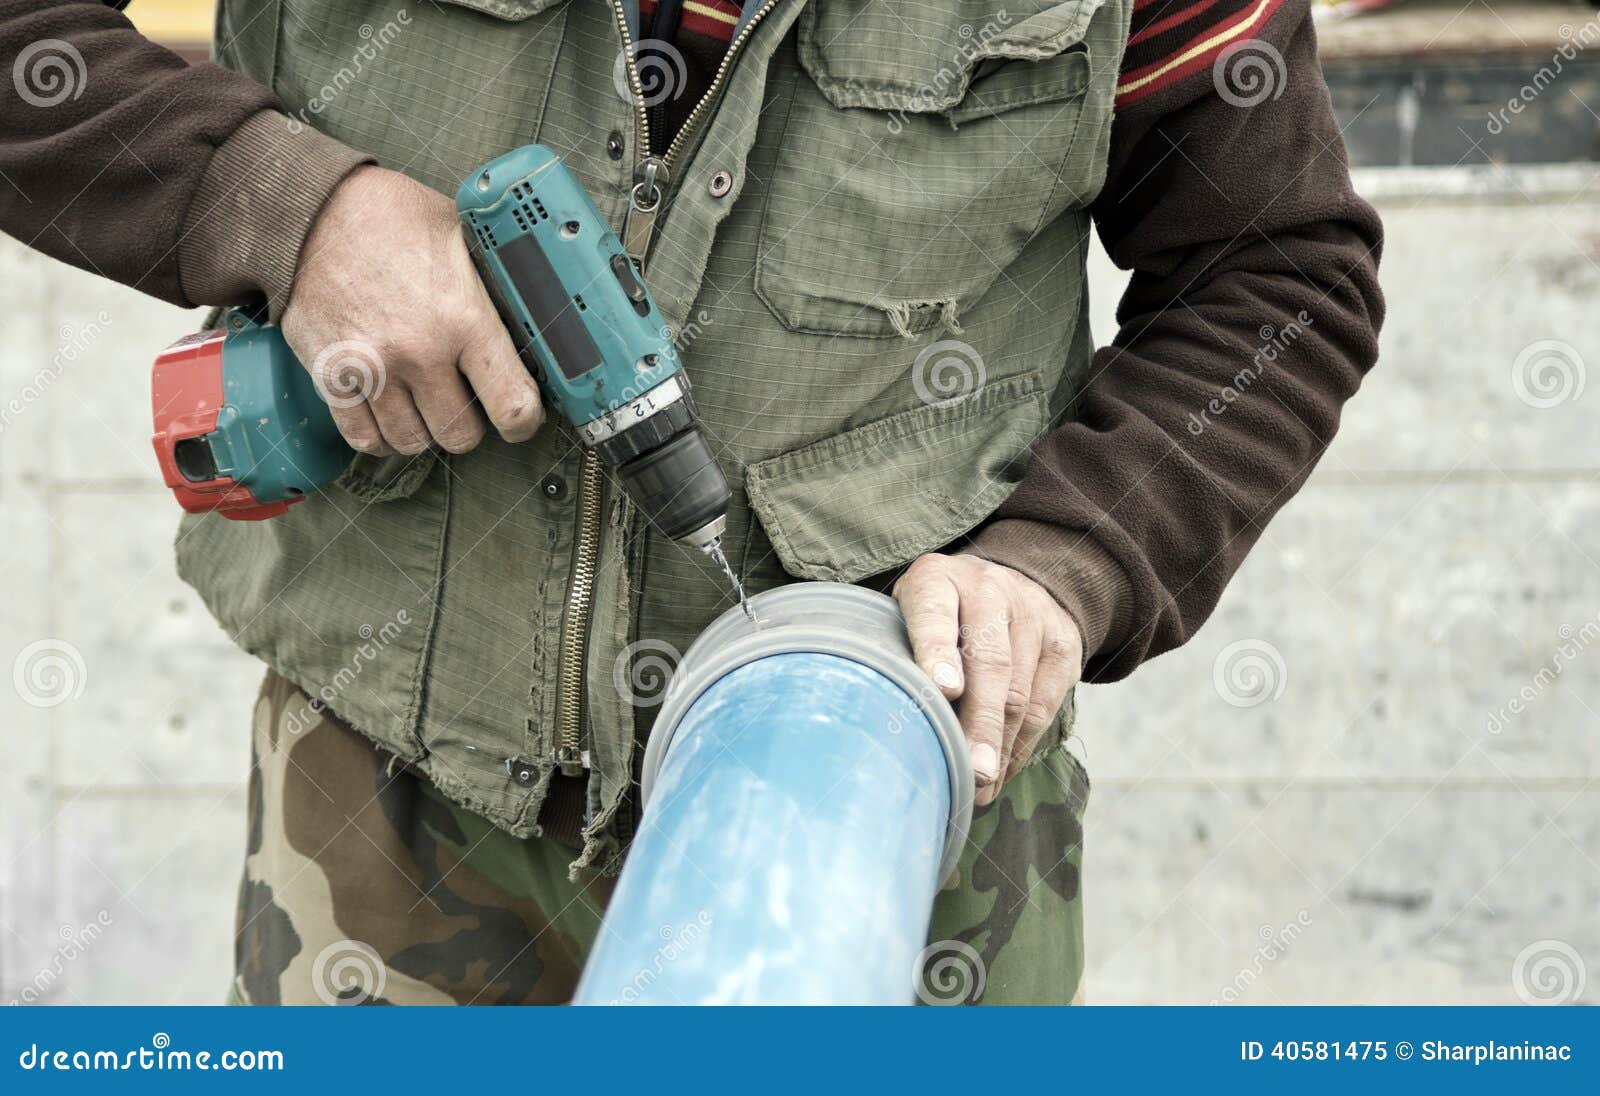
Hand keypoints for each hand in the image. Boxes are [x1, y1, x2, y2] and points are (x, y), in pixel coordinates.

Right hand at [281, 166, 542, 455]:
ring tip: (425, 403)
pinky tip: (390, 414)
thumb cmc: (394, 221)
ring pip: (413, 442)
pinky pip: (364, 438)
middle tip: (464, 400)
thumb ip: (496, 289)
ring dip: (424, 430)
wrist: (314, 211)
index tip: (519, 419)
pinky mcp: (331, 376)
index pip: (512, 405)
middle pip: (460, 435)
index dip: (523, 422)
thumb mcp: (464, 240)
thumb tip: (534, 323)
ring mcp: (372, 368)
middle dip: (468, 423)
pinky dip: (380, 436)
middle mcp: (419, 351)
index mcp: (464, 318)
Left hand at [894, 554, 1082, 805]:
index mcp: (936, 580)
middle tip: (972, 768)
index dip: (938, 651)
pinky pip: (1044, 706)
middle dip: (980, 722)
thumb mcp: (909, 615)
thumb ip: (902, 657)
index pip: (935, 613)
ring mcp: (1031, 616)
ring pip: (1020, 691)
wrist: (1013, 580)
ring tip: (981, 786)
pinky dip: (1021, 746)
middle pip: (989, 663)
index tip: (942, 690)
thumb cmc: (939, 616)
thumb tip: (902, 736)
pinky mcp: (1063, 646)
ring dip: (1000, 746)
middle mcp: (987, 591)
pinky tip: (1001, 772)